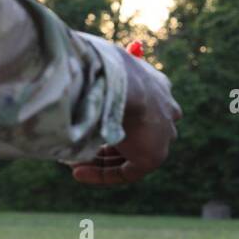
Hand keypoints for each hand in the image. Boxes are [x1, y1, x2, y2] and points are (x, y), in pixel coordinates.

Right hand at [73, 52, 182, 184]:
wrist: (121, 82)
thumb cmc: (104, 68)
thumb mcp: (99, 64)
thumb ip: (96, 76)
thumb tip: (77, 77)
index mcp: (158, 86)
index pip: (141, 106)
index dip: (113, 119)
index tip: (89, 122)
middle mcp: (166, 111)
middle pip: (138, 134)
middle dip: (107, 145)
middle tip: (79, 149)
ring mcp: (163, 135)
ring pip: (131, 155)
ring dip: (100, 161)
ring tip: (72, 164)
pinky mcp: (155, 156)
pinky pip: (128, 172)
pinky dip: (102, 174)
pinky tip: (78, 172)